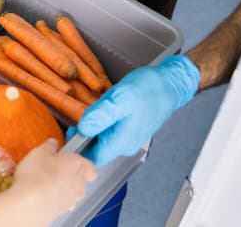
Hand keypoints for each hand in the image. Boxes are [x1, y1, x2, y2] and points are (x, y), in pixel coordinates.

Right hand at [8, 139, 96, 221]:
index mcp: (78, 165)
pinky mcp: (61, 211)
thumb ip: (49, 147)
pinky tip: (38, 192)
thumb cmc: (38, 175)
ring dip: (60, 186)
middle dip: (67, 173)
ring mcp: (71, 200)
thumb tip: (52, 144)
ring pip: (70, 191)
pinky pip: (59, 201)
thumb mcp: (40, 152)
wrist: (29, 204)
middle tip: (51, 166)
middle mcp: (79, 184)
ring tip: (41, 180)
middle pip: (79, 179)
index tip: (68, 158)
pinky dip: (52, 196)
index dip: (80, 162)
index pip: (90, 167)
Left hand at [75, 55, 199, 166]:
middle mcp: (125, 144)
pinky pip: (110, 132)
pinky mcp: (130, 130)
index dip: (77, 147)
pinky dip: (102, 123)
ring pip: (102, 140)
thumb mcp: (120, 98)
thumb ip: (101, 115)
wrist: (170, 83)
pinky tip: (104, 109)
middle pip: (96, 149)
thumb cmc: (149, 89)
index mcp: (122, 141)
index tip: (71, 130)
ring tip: (94, 110)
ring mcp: (129, 138)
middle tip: (80, 115)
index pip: (92, 157)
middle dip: (84, 136)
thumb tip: (83, 129)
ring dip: (94, 127)